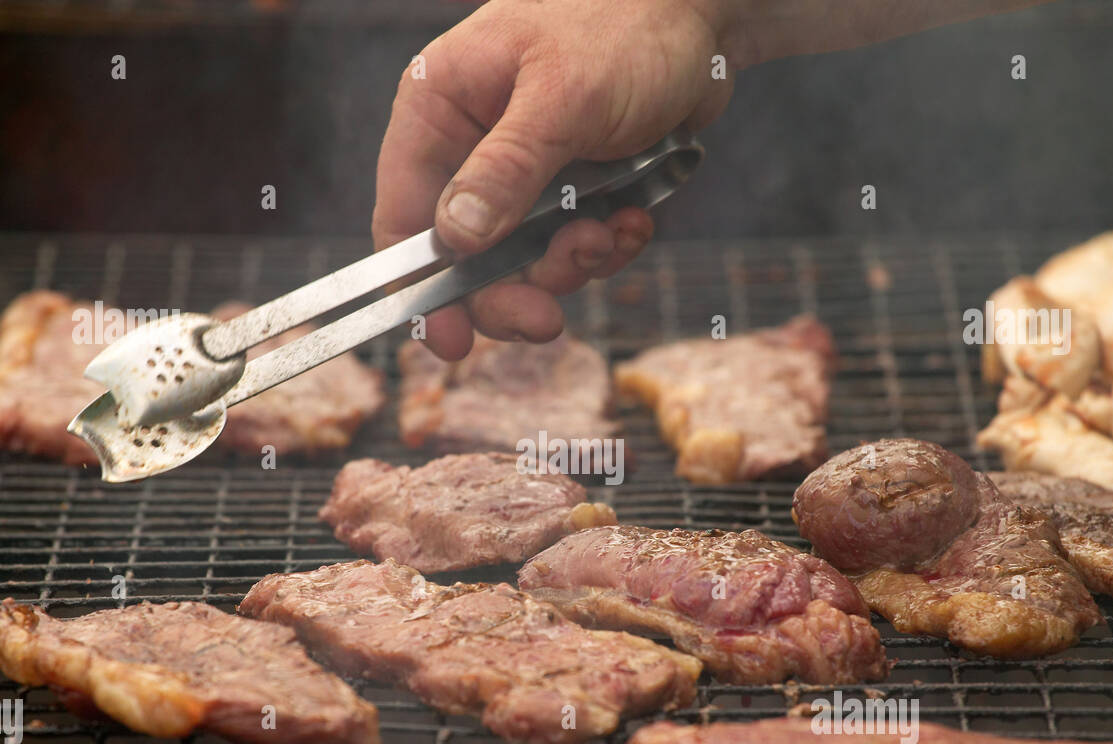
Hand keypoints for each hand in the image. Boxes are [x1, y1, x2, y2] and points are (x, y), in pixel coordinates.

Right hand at [371, 0, 732, 358]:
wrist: (708, 11)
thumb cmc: (626, 25)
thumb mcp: (561, 99)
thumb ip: (505, 171)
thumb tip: (452, 238)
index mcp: (442, 109)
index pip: (404, 215)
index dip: (421, 286)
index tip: (452, 342)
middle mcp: (473, 144)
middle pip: (467, 257)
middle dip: (512, 291)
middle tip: (549, 320)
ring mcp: (526, 169)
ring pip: (526, 260)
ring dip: (570, 264)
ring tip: (610, 233)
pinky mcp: (574, 185)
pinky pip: (574, 246)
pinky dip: (605, 247)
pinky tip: (635, 220)